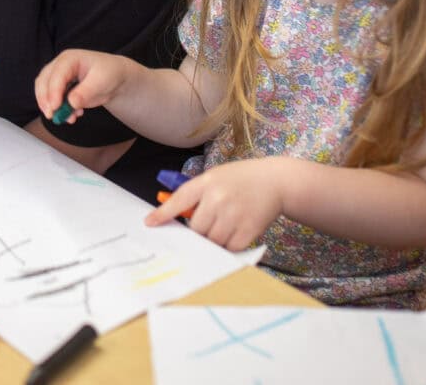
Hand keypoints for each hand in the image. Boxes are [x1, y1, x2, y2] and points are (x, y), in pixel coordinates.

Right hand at [34, 49, 139, 122]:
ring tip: (68, 118)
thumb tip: (71, 103)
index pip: (56, 74)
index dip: (53, 91)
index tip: (55, 107)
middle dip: (45, 99)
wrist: (115, 78)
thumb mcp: (101, 82)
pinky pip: (52, 100)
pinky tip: (73, 116)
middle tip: (51, 115)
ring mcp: (58, 78)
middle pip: (44, 81)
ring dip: (51, 107)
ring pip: (44, 91)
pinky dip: (59, 110)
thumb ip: (85, 92)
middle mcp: (60, 66)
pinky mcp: (60, 90)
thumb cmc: (109, 73)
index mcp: (69, 59)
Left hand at [147, 157, 285, 251]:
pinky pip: (230, 247)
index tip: (150, 224)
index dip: (163, 214)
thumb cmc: (241, 179)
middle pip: (196, 229)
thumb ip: (196, 194)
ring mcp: (234, 214)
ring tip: (224, 225)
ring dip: (214, 239)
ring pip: (212, 241)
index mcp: (207, 182)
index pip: (179, 200)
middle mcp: (218, 198)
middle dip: (199, 231)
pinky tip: (236, 232)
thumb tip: (175, 215)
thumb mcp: (215, 177)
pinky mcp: (249, 229)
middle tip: (208, 224)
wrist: (275, 181)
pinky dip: (229, 245)